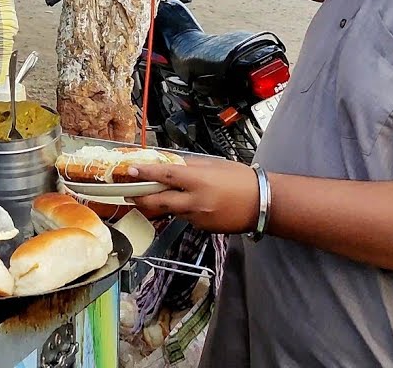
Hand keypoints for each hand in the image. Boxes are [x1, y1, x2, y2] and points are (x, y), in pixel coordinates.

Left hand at [128, 156, 259, 233]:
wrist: (262, 204)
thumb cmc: (242, 180)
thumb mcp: (215, 165)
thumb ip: (190, 166)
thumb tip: (170, 164)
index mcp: (199, 181)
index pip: (165, 175)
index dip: (145, 173)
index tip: (131, 170)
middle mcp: (195, 201)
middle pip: (159, 201)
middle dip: (141, 197)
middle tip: (130, 192)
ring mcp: (198, 217)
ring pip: (172, 210)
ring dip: (164, 203)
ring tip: (161, 194)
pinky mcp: (202, 228)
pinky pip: (186, 218)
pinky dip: (183, 210)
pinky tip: (192, 204)